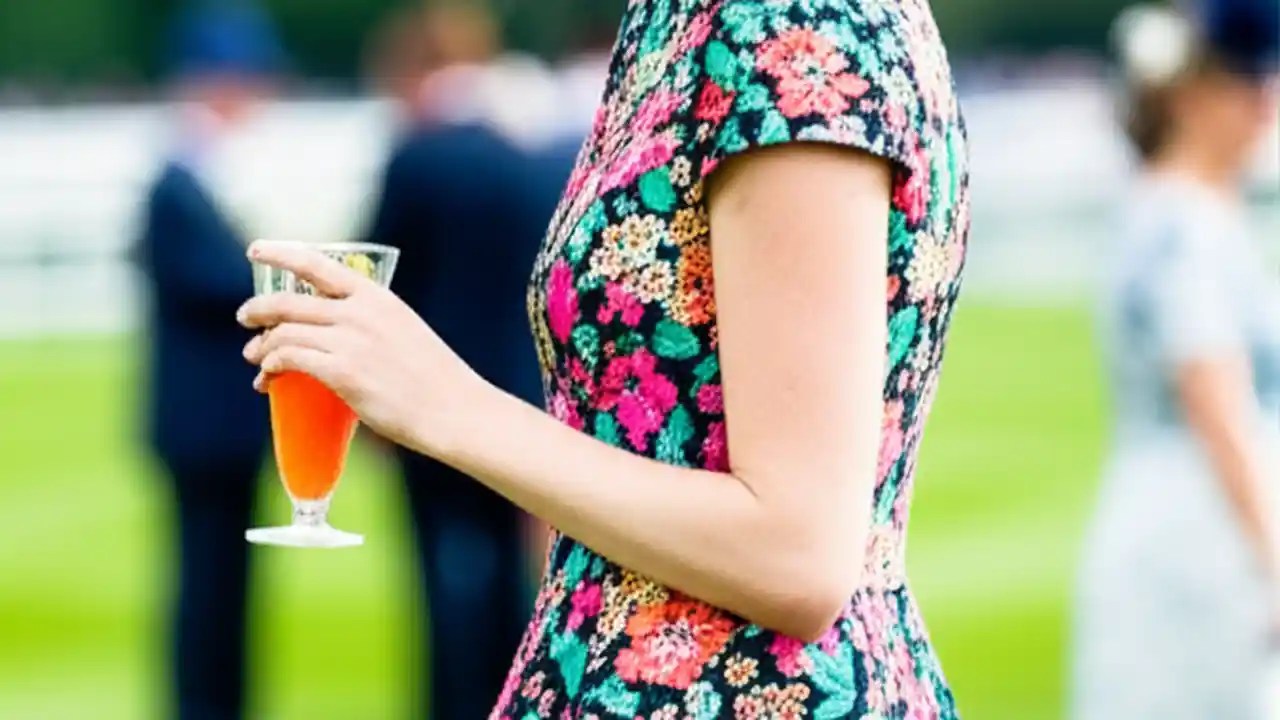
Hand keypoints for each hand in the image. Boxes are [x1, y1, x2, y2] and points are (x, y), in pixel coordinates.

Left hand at [237, 241, 485, 454]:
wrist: (454, 410)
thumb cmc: (434, 379)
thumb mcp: (404, 332)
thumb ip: (372, 324)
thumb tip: (337, 334)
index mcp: (377, 297)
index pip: (316, 264)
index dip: (279, 253)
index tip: (255, 251)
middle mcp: (360, 313)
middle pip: (289, 302)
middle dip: (258, 310)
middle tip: (246, 318)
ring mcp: (350, 342)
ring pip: (283, 334)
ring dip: (260, 346)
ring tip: (254, 358)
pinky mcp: (343, 374)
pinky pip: (289, 361)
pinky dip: (271, 368)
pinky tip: (268, 377)